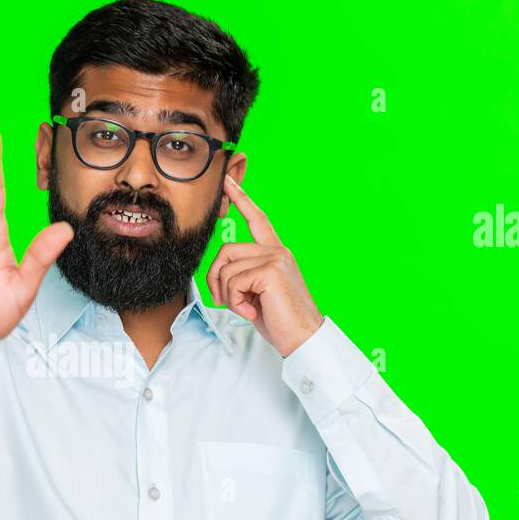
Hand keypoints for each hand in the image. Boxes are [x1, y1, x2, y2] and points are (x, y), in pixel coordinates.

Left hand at [206, 175, 323, 356]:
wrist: (303, 338)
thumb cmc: (281, 320)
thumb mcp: (257, 293)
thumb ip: (242, 275)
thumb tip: (218, 274)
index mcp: (275, 253)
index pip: (257, 219)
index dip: (241, 199)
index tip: (227, 181)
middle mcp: (277, 250)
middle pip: (225, 250)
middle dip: (215, 279)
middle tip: (226, 302)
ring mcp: (275, 258)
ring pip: (225, 269)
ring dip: (227, 295)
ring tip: (247, 308)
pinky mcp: (271, 270)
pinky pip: (233, 281)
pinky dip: (235, 302)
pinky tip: (252, 311)